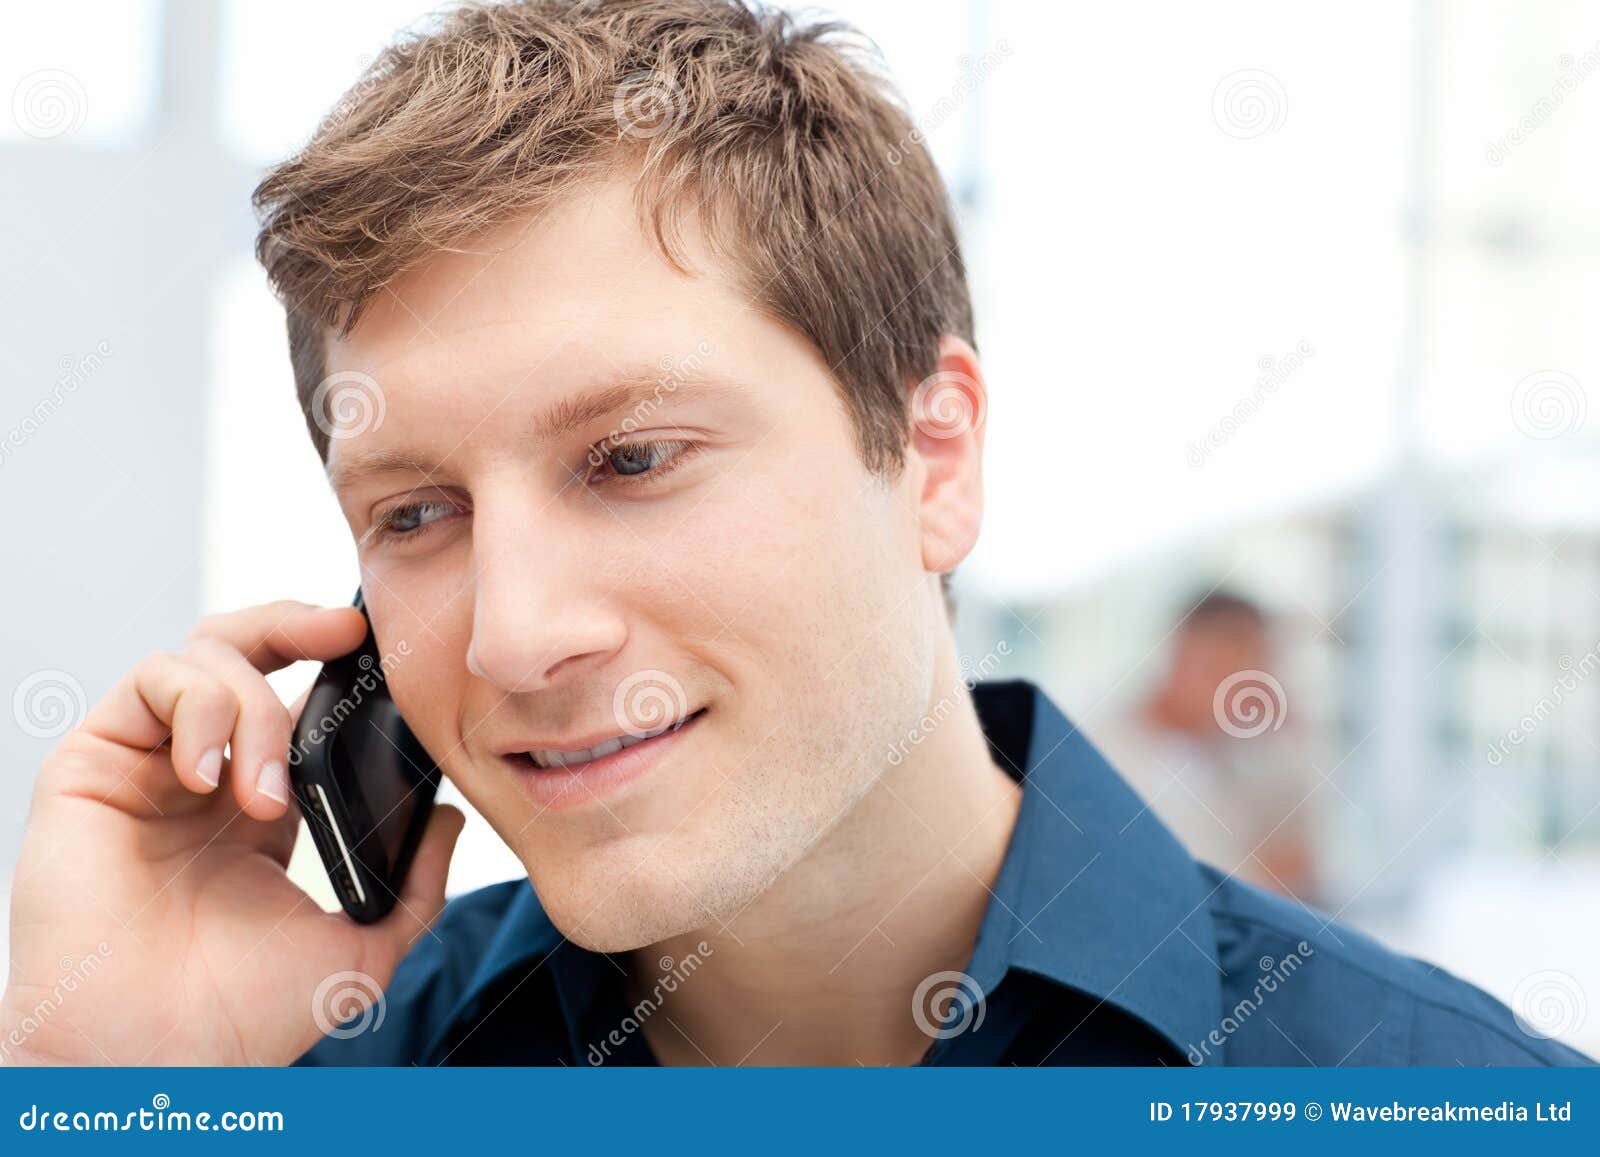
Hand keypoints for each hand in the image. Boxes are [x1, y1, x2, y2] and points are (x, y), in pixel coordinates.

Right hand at [1, 601, 463, 1065]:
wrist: (155, 1062)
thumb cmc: (239, 1018)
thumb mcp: (360, 948)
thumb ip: (414, 887)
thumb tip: (452, 820)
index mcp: (260, 807)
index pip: (296, 700)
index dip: (335, 664)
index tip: (384, 649)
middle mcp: (202, 775)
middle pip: (244, 649)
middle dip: (296, 622)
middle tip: (347, 632)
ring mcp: (149, 766)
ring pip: (203, 657)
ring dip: (253, 706)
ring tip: (266, 795)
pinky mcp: (94, 767)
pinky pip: (147, 683)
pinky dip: (197, 708)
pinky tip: (212, 778)